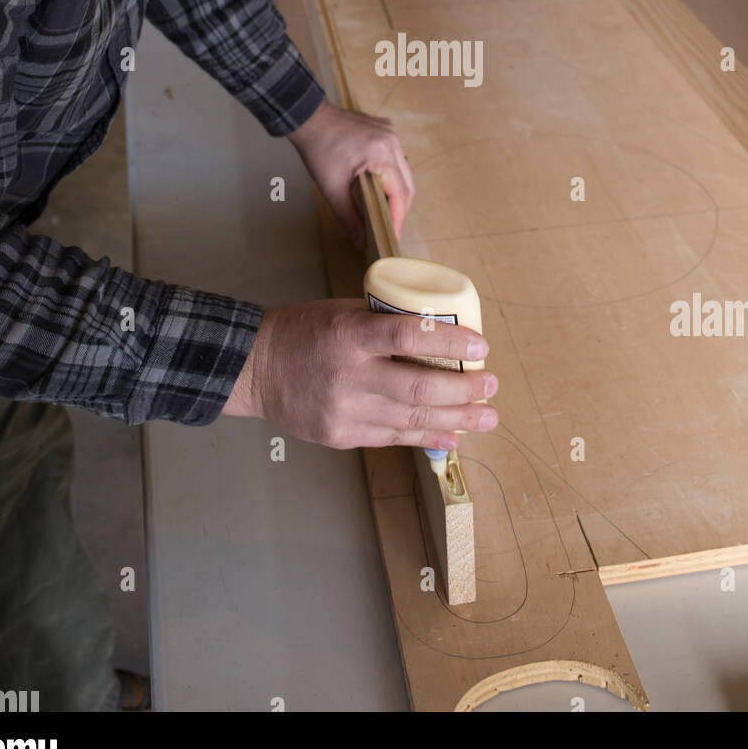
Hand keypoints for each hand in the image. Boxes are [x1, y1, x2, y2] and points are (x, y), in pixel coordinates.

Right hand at [221, 298, 498, 449]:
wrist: (256, 369)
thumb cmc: (305, 331)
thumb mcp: (344, 311)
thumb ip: (386, 322)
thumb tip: (439, 332)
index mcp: (350, 334)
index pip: (409, 336)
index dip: (450, 343)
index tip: (480, 346)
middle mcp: (349, 375)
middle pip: (419, 387)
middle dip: (464, 390)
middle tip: (492, 385)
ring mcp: (344, 411)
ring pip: (412, 418)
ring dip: (457, 419)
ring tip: (487, 417)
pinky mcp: (341, 436)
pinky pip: (392, 438)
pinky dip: (426, 436)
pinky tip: (452, 434)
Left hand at [288, 99, 413, 246]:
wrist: (310, 119)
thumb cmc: (319, 151)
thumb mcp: (332, 189)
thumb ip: (349, 218)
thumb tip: (360, 241)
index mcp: (382, 155)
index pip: (400, 194)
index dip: (398, 218)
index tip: (393, 237)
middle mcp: (392, 142)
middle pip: (408, 183)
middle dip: (400, 208)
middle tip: (389, 228)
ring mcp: (391, 133)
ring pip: (405, 170)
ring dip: (397, 191)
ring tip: (385, 209)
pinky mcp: (386, 129)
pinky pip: (397, 157)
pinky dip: (392, 174)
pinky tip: (380, 185)